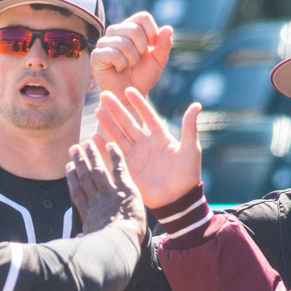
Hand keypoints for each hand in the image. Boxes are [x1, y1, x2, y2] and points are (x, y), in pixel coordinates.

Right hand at [66, 138, 146, 242]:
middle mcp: (97, 200)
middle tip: (74, 148)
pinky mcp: (125, 190)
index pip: (78, 192)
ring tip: (87, 143)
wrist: (119, 244)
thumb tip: (78, 239)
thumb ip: (84, 238)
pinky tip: (111, 145)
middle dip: (79, 162)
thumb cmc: (105, 249)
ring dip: (92, 156)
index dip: (73, 178)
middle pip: (85, 177)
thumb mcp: (90, 245)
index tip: (69, 167)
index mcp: (89, 214)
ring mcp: (110, 194)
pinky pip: (119, 170)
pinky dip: (115, 157)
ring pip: (98, 171)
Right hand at [92, 11, 173, 101]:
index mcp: (130, 27)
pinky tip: (118, 69)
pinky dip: (121, 64)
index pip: (143, 17)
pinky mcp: (96, 55)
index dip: (151, 32)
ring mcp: (104, 42)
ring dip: (132, 59)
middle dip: (142, 49)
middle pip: (134, 29)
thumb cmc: (143, 76)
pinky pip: (113, 53)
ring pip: (124, 42)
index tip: (150, 48)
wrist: (130, 94)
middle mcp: (115, 31)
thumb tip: (168, 28)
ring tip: (128, 66)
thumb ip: (164, 44)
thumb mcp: (159, 60)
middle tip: (137, 60)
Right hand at [95, 87, 202, 209]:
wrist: (178, 200)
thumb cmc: (188, 174)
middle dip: (116, 109)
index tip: (129, 90)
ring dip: (108, 124)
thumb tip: (197, 105)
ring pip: (118, 136)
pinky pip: (113, 156)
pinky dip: (103, 148)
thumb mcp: (190, 148)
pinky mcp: (128, 170)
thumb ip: (189, 127)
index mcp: (160, 138)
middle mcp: (145, 145)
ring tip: (97, 111)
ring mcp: (136, 157)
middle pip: (128, 123)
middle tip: (104, 95)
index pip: (147, 116)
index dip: (138, 103)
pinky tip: (93, 138)